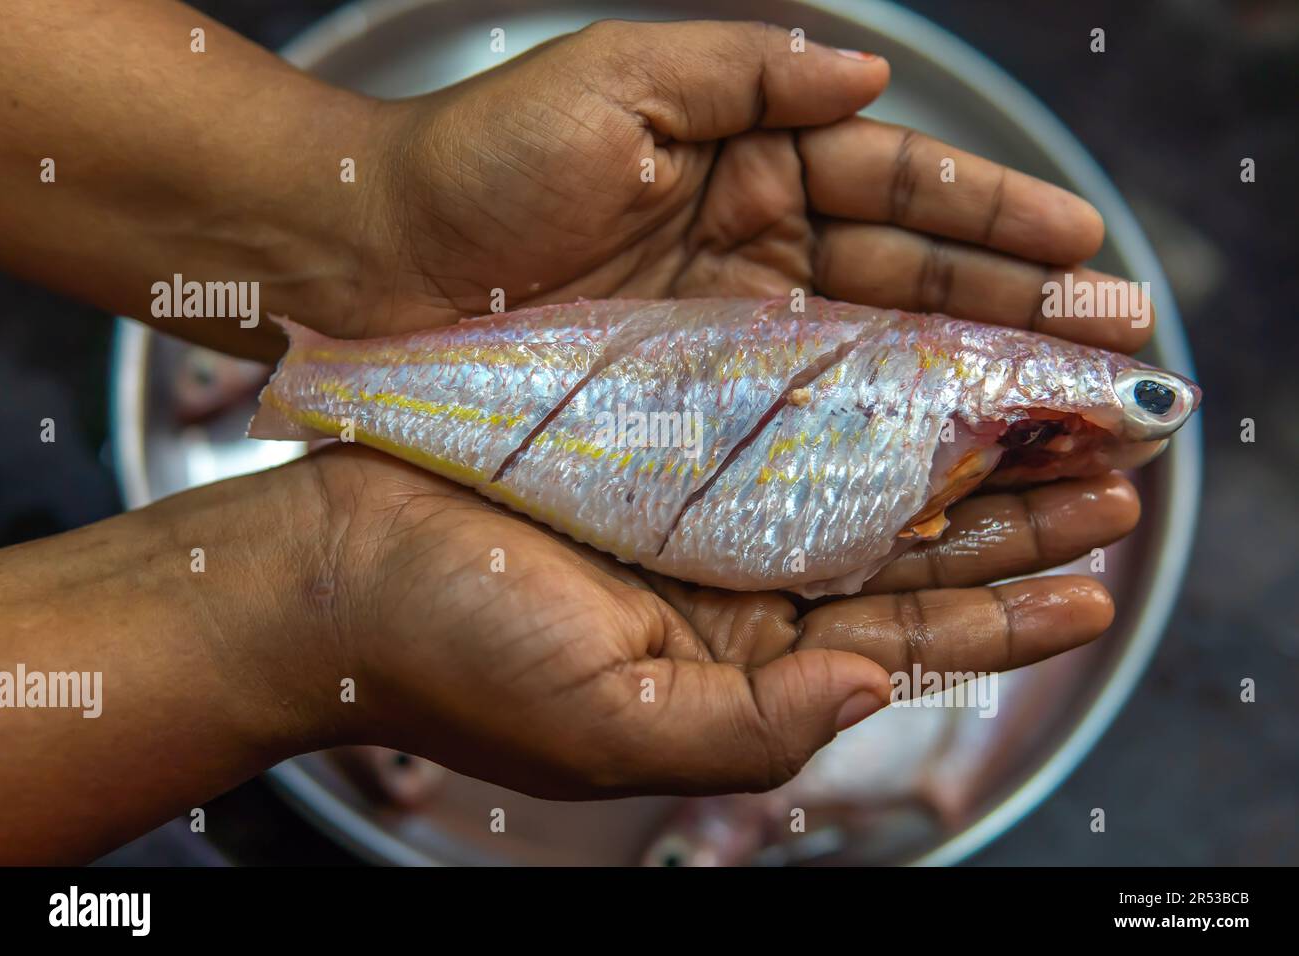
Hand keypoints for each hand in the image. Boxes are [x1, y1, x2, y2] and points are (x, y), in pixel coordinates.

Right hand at [301, 445, 1134, 797]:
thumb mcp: (610, 728)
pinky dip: (852, 407)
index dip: (997, 625)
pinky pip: (777, 423)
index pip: (896, 651)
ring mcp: (695, 516)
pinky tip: (915, 385)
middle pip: (897, 563)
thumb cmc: (452, 661)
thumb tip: (868, 683)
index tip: (1089, 591)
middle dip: (1003, 531)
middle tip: (1106, 489)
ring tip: (1046, 433)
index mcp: (730, 675)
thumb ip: (751, 726)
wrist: (332, 568)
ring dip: (950, 461)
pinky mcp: (655, 447)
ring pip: (853, 485)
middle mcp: (727, 598)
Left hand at [349, 19, 1150, 353]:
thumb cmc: (485, 158)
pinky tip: (948, 452)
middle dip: (1012, 304)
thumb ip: (747, 74)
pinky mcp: (693, 399)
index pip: (898, 184)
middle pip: (909, 275)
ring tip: (1064, 402)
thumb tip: (873, 74)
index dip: (993, 214)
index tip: (1081, 248)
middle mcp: (759, 248)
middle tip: (1112, 342)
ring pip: (874, 351)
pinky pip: (805, 412)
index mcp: (751, 161)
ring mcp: (732, 329)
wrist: (377, 256)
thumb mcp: (618, 80)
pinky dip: (877, 430)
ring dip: (970, 374)